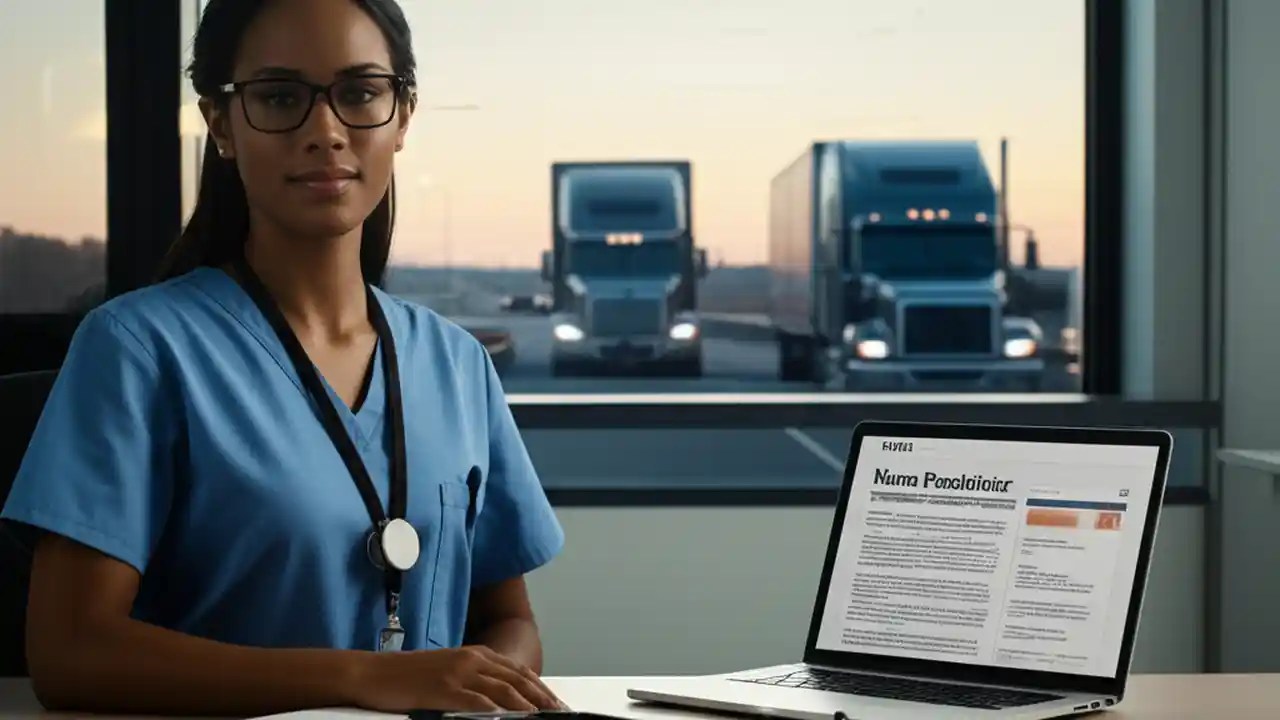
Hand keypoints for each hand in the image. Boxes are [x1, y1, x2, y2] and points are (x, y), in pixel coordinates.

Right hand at [354, 645, 567, 712]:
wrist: (372, 673)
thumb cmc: (406, 678)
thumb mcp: (446, 673)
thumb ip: (473, 682)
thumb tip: (497, 700)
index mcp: (474, 653)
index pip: (518, 671)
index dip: (540, 688)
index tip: (557, 704)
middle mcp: (472, 658)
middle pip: (518, 679)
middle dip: (543, 698)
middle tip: (561, 714)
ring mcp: (460, 672)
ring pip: (505, 690)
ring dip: (528, 706)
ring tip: (545, 719)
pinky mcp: (446, 688)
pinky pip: (480, 701)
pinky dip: (499, 711)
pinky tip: (513, 719)